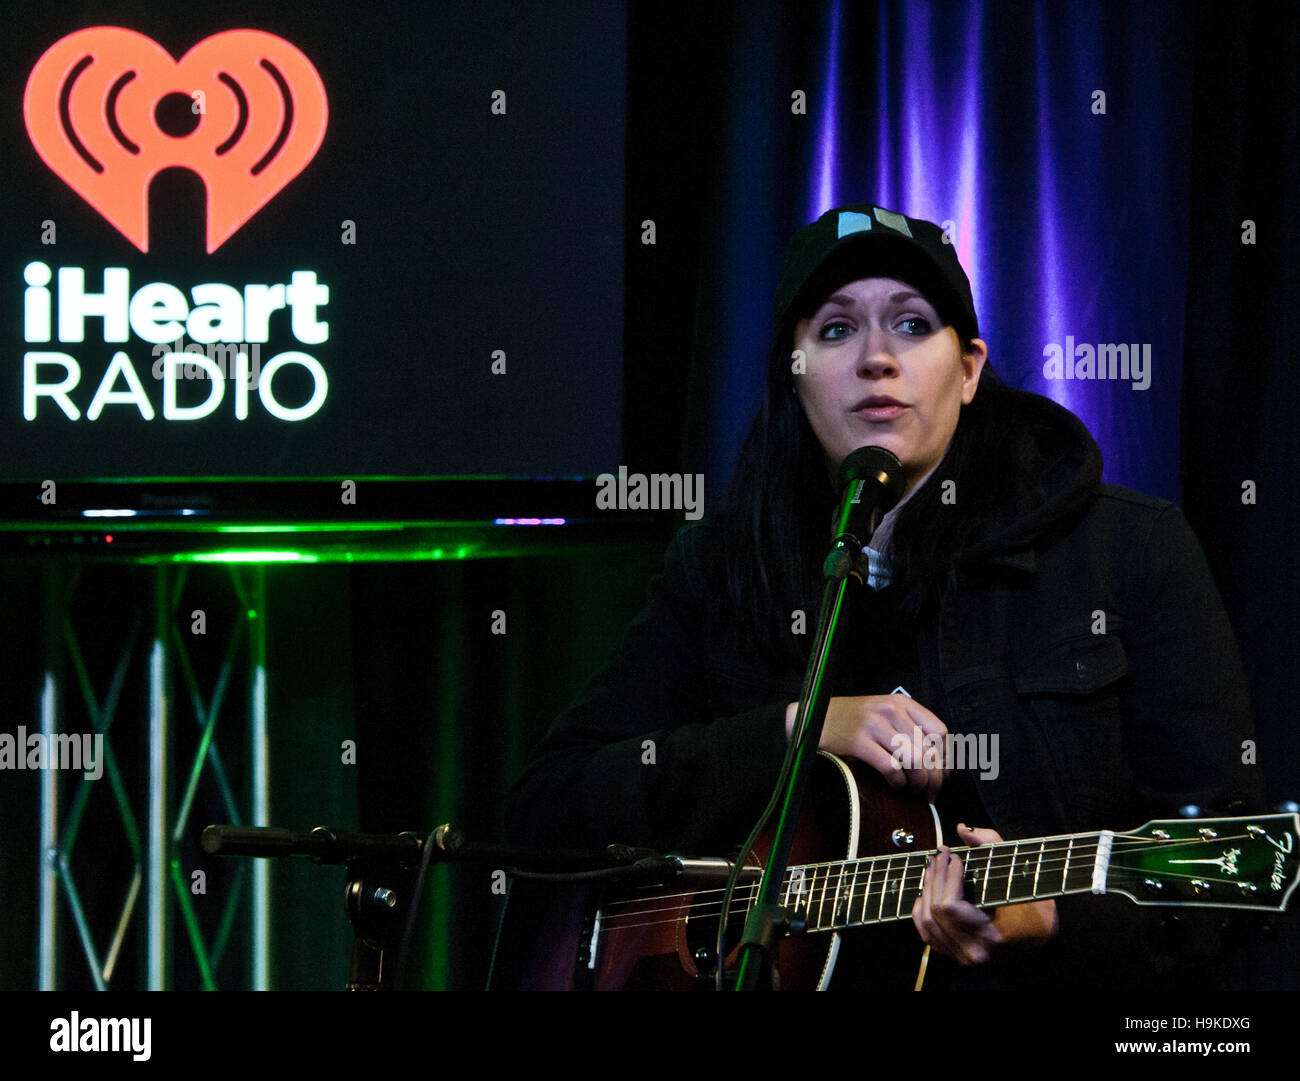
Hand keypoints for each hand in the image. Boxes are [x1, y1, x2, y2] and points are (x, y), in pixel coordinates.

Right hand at [785, 694, 947, 797]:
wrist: (814, 716)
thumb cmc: (851, 719)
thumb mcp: (882, 713)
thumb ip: (907, 728)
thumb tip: (937, 762)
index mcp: (901, 703)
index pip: (938, 731)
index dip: (945, 757)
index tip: (943, 773)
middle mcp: (890, 710)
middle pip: (928, 750)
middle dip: (934, 778)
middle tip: (931, 793)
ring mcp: (874, 725)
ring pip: (913, 760)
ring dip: (917, 782)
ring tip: (913, 791)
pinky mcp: (859, 742)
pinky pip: (890, 768)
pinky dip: (897, 782)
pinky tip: (894, 785)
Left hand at [911, 823, 1057, 964]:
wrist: (1041, 935)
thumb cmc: (1035, 903)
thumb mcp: (1019, 871)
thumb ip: (991, 844)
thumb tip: (962, 829)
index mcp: (991, 937)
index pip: (950, 906)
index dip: (947, 876)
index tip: (954, 856)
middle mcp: (974, 952)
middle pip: (935, 911)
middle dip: (935, 876)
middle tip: (940, 854)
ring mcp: (962, 957)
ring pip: (927, 922)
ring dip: (927, 890)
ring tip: (933, 867)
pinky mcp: (955, 955)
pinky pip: (927, 934)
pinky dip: (921, 911)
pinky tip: (926, 892)